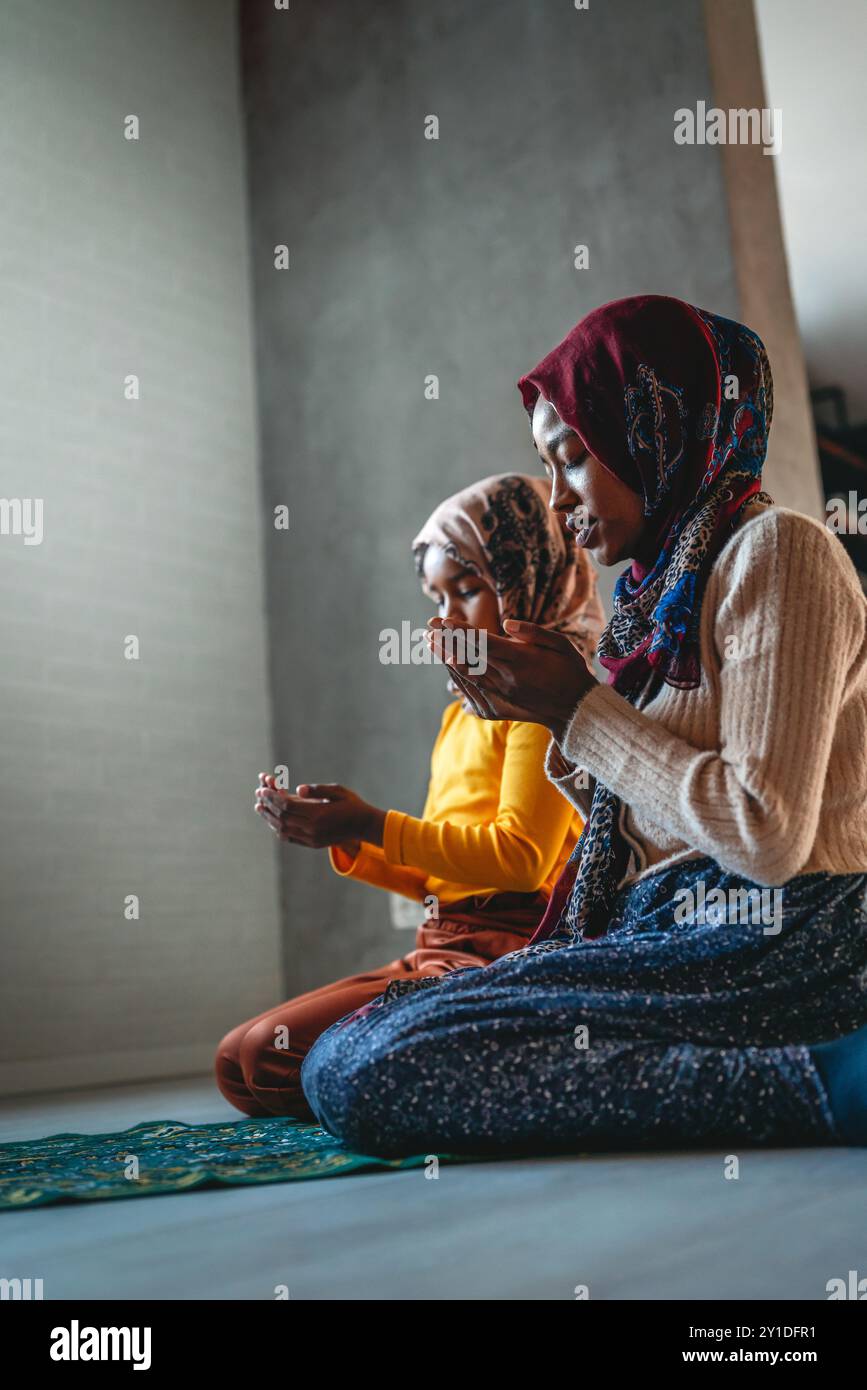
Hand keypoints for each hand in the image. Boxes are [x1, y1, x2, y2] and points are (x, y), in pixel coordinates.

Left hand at [254, 775, 385, 848]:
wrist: (364, 826)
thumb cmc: (352, 804)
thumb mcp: (338, 791)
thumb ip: (318, 790)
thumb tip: (298, 789)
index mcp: (319, 815)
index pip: (287, 806)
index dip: (273, 797)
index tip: (263, 788)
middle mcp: (313, 830)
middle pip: (282, 818)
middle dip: (268, 805)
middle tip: (258, 794)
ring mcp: (312, 839)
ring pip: (283, 830)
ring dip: (270, 818)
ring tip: (260, 808)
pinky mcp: (313, 843)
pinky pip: (290, 838)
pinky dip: (279, 829)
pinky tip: (273, 820)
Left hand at [426, 617, 597, 742]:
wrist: (575, 710)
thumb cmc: (571, 672)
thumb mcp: (562, 645)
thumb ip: (534, 632)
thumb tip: (506, 624)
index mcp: (523, 661)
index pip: (485, 643)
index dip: (462, 631)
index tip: (443, 620)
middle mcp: (508, 679)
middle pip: (470, 657)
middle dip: (447, 640)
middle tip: (428, 626)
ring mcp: (502, 695)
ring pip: (467, 673)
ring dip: (447, 656)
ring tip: (430, 641)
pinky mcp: (499, 707)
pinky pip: (472, 689)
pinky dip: (457, 675)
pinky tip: (447, 663)